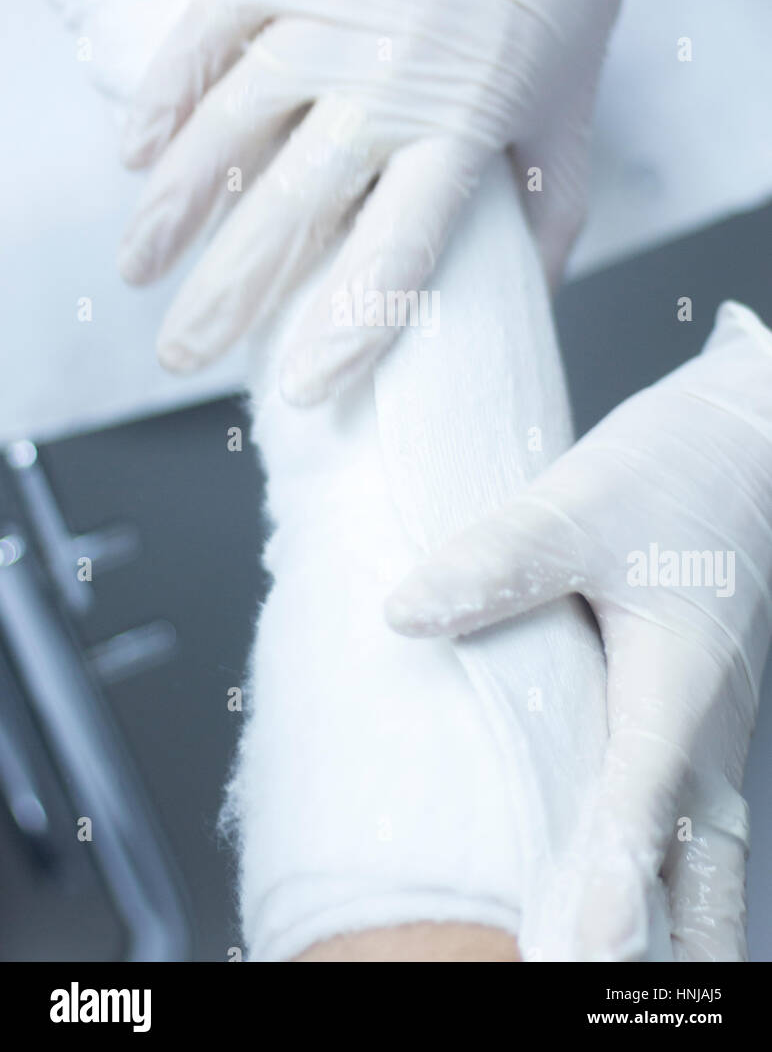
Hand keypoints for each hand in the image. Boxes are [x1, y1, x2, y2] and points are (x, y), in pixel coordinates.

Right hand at [114, 0, 669, 399]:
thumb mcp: (568, 118)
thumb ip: (546, 222)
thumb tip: (527, 309)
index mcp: (464, 130)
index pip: (396, 258)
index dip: (346, 333)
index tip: (300, 391)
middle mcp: (391, 78)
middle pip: (290, 212)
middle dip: (226, 298)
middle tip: (180, 353)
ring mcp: (333, 10)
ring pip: (229, 129)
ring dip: (172, 211)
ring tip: (138, 269)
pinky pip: (208, 33)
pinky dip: (163, 96)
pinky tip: (136, 151)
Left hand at [386, 302, 771, 960]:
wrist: (748, 447)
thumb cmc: (675, 472)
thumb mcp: (581, 500)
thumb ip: (500, 558)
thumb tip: (406, 611)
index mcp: (678, 683)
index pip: (642, 805)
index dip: (607, 885)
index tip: (573, 952)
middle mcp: (705, 736)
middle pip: (696, 888)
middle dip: (649, 953)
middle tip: (570, 979)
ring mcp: (712, 747)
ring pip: (708, 880)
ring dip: (669, 939)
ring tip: (592, 976)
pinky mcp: (700, 738)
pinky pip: (698, 847)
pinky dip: (670, 896)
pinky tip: (620, 916)